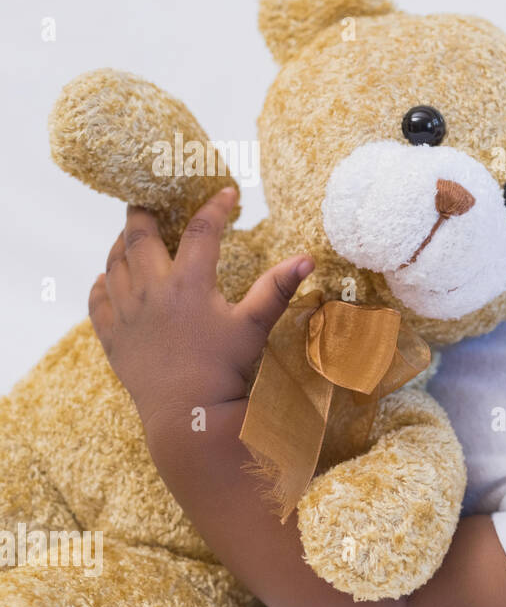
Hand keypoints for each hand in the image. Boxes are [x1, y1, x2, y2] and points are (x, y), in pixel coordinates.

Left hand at [88, 186, 314, 440]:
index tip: (226, 192)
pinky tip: (109, 277)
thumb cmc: (225, 370)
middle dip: (145, 211)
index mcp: (189, 284)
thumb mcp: (255, 326)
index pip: (201, 231)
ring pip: (114, 262)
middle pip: (139, 235)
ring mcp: (126, 312)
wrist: (188, 414)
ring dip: (122, 242)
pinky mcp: (112, 335)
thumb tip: (308, 258)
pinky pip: (97, 299)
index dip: (215, 207)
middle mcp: (151, 291)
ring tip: (131, 234)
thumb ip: (278, 288)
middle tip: (150, 198)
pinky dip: (102, 281)